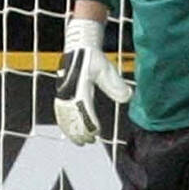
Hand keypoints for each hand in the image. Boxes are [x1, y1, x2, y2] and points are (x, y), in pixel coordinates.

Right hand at [54, 17, 131, 145]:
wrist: (79, 48)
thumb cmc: (93, 58)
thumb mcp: (107, 69)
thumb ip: (116, 84)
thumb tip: (129, 96)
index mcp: (80, 86)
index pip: (84, 109)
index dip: (89, 123)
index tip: (97, 132)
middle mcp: (69, 91)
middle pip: (72, 117)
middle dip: (81, 131)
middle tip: (90, 140)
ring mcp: (63, 93)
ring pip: (64, 117)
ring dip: (72, 130)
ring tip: (80, 141)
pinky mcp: (61, 94)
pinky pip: (59, 112)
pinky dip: (64, 124)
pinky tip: (69, 131)